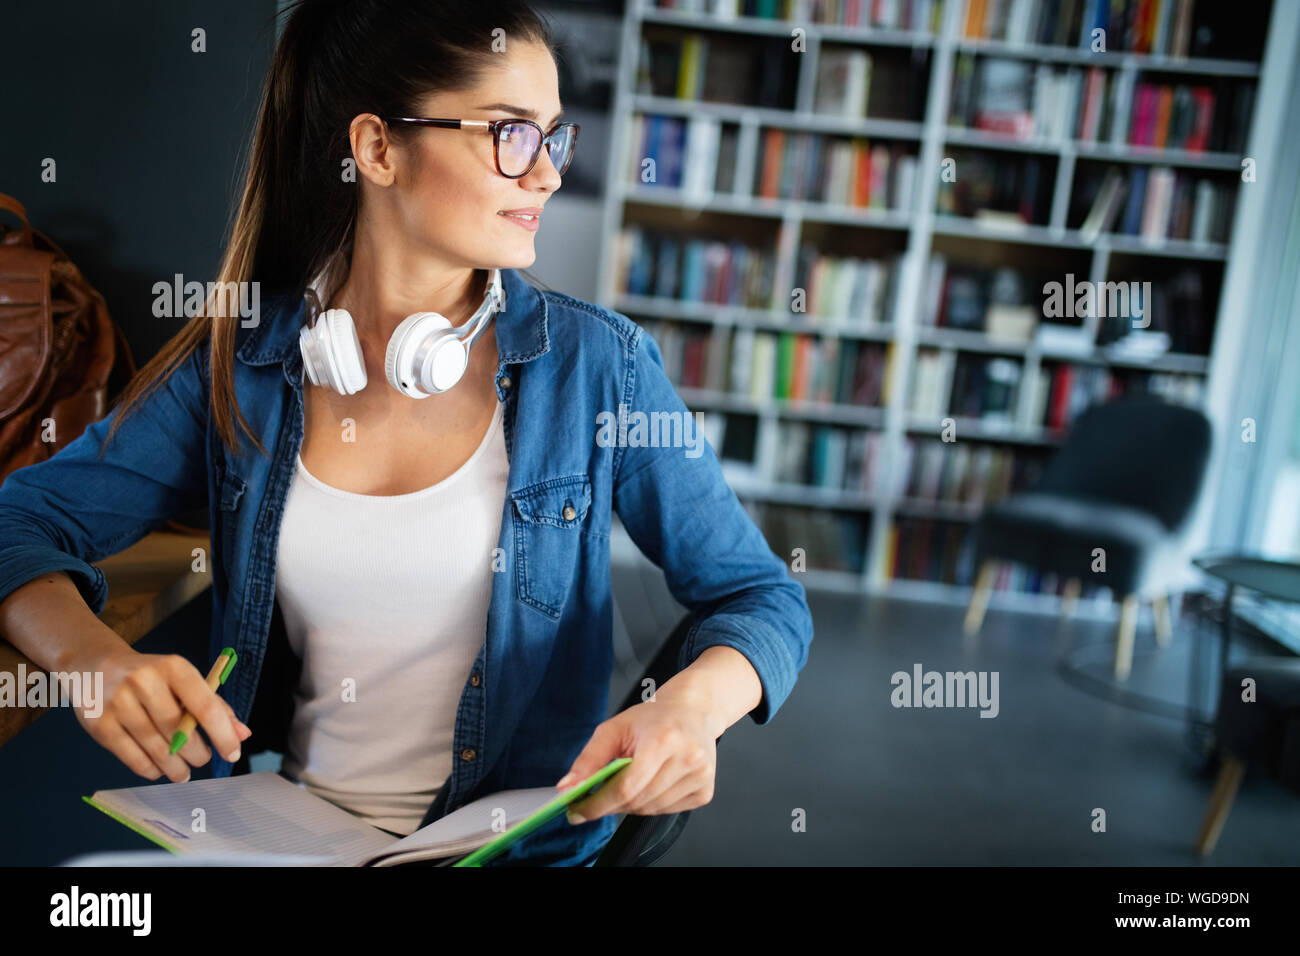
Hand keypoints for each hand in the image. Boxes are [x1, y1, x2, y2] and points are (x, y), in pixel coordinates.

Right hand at [74, 646, 251, 782]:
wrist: (94, 667)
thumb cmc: (150, 677)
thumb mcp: (182, 680)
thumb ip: (214, 705)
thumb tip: (242, 734)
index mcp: (173, 667)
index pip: (205, 706)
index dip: (222, 734)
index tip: (233, 753)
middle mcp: (144, 682)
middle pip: (180, 732)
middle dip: (197, 753)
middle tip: (202, 759)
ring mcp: (119, 704)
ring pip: (157, 749)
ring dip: (176, 767)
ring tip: (183, 772)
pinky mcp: (100, 725)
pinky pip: (133, 758)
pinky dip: (151, 769)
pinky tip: (159, 769)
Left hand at [554, 698, 716, 823]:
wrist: (693, 711)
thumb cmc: (653, 718)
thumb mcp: (615, 728)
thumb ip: (589, 759)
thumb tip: (567, 788)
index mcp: (664, 739)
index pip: (626, 787)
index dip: (597, 804)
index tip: (576, 811)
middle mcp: (688, 759)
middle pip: (637, 801)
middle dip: (609, 804)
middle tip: (593, 798)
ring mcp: (700, 778)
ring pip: (650, 810)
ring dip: (630, 805)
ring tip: (627, 782)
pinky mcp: (705, 792)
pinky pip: (666, 812)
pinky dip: (650, 804)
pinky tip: (649, 784)